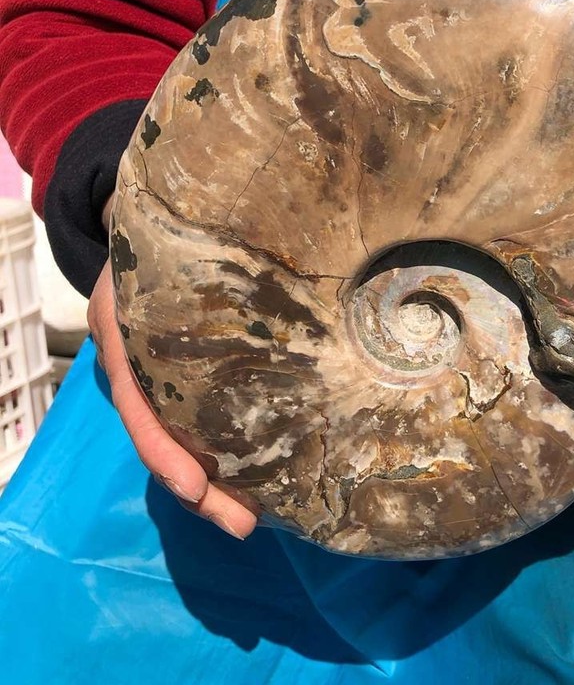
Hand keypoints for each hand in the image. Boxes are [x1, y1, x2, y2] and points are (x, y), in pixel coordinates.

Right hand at [87, 197, 257, 539]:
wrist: (154, 226)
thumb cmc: (157, 244)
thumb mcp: (153, 258)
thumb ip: (181, 281)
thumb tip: (268, 276)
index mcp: (126, 347)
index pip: (141, 410)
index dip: (166, 453)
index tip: (197, 488)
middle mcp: (143, 373)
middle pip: (165, 444)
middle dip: (201, 492)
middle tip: (243, 525)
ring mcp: (166, 380)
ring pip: (185, 443)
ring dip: (217, 485)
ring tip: (254, 517)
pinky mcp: (197, 379)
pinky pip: (204, 424)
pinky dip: (226, 455)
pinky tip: (262, 475)